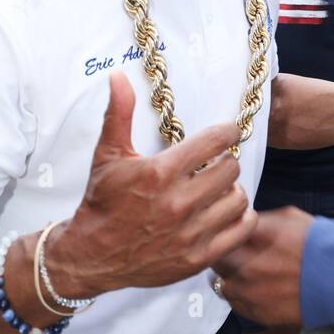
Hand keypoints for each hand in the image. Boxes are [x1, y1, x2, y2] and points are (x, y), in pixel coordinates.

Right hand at [45, 72, 256, 295]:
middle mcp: (178, 203)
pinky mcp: (197, 257)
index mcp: (160, 173)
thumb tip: (118, 76)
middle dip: (226, 160)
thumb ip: (119, 113)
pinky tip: (225, 211)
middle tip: (216, 162)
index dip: (228, 131)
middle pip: (231, 168)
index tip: (229, 131)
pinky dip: (241, 217)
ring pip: (238, 198)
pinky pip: (241, 229)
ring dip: (232, 189)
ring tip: (218, 187)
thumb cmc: (103, 201)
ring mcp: (190, 233)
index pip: (214, 141)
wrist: (91, 255)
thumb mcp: (109, 155)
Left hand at [212, 207, 312, 326]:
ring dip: (232, 278)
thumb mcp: (288, 216)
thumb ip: (260, 220)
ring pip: (222, 285)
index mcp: (253, 237)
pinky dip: (242, 297)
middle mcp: (247, 265)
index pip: (221, 233)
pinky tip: (258, 289)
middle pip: (216, 260)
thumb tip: (245, 221)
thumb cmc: (319, 245)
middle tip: (237, 254)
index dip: (224, 234)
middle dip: (224, 255)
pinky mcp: (258, 312)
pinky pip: (236, 305)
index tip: (229, 234)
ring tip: (249, 274)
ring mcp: (250, 292)